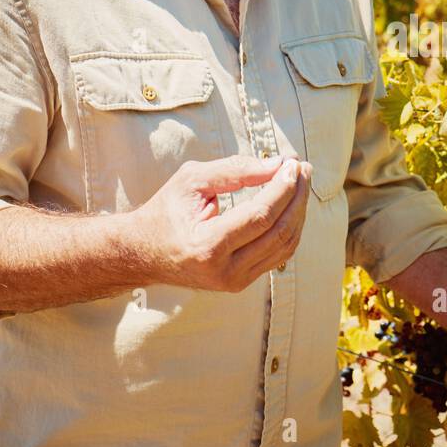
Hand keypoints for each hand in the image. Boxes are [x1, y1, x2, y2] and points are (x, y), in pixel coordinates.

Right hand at [133, 155, 311, 292]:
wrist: (143, 253)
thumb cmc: (166, 210)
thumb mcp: (192, 181)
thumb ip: (234, 171)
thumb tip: (278, 164)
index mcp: (206, 246)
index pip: (260, 217)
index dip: (283, 189)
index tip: (293, 164)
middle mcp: (224, 271)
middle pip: (278, 232)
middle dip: (297, 196)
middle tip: (302, 168)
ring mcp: (234, 281)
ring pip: (284, 245)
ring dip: (299, 211)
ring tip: (300, 181)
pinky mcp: (242, 282)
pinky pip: (278, 254)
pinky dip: (290, 227)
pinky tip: (291, 203)